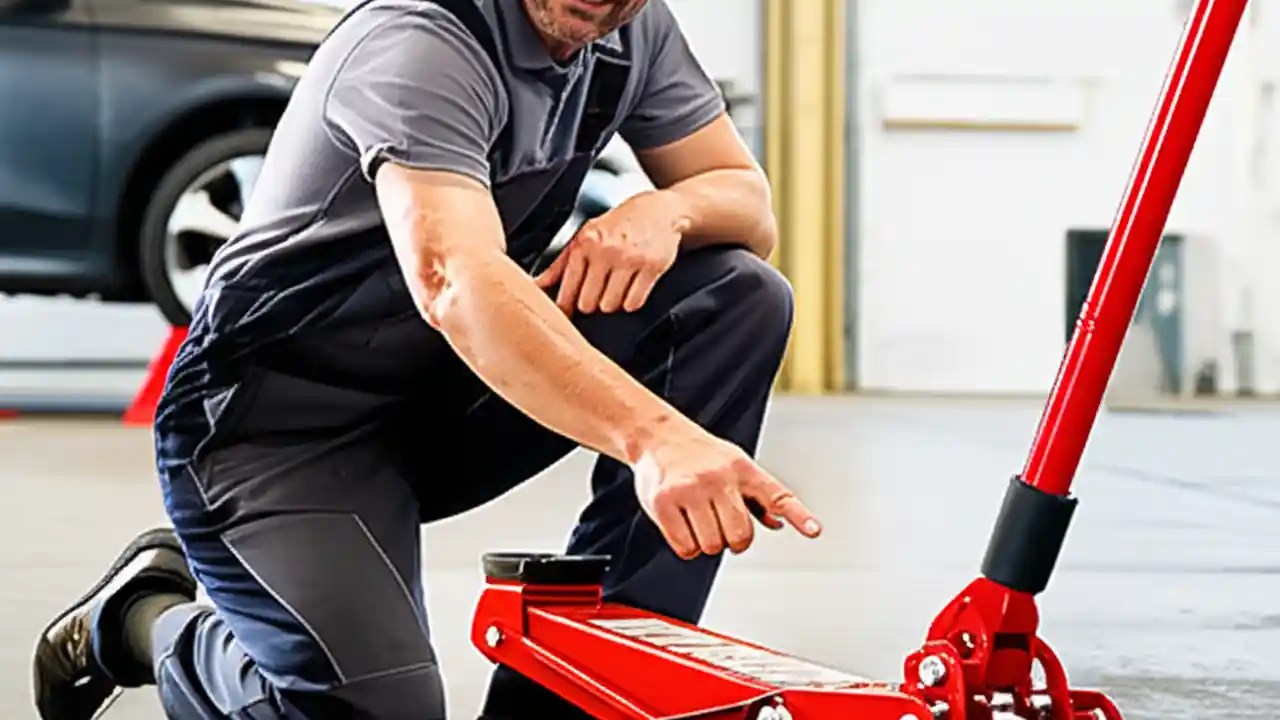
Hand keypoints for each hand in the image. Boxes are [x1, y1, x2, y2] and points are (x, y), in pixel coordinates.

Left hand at [534, 190, 686, 314]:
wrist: (661, 211)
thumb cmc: (620, 223)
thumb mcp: (587, 234)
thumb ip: (562, 262)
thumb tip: (537, 283)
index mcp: (586, 242)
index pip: (568, 286)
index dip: (565, 305)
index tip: (566, 313)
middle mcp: (606, 250)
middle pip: (588, 302)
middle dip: (591, 303)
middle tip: (596, 293)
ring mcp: (630, 259)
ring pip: (610, 305)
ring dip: (611, 303)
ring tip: (614, 288)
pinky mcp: (651, 268)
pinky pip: (634, 302)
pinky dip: (631, 302)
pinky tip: (630, 289)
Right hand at [633, 431, 822, 558]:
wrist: (659, 437)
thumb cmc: (702, 457)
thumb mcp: (736, 467)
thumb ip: (760, 497)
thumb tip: (780, 523)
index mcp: (743, 469)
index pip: (777, 496)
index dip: (799, 515)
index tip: (815, 531)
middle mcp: (718, 477)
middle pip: (740, 536)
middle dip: (733, 541)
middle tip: (722, 526)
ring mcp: (689, 489)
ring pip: (712, 546)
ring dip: (707, 544)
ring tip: (699, 521)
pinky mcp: (663, 502)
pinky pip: (686, 548)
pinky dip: (687, 547)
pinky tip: (683, 526)